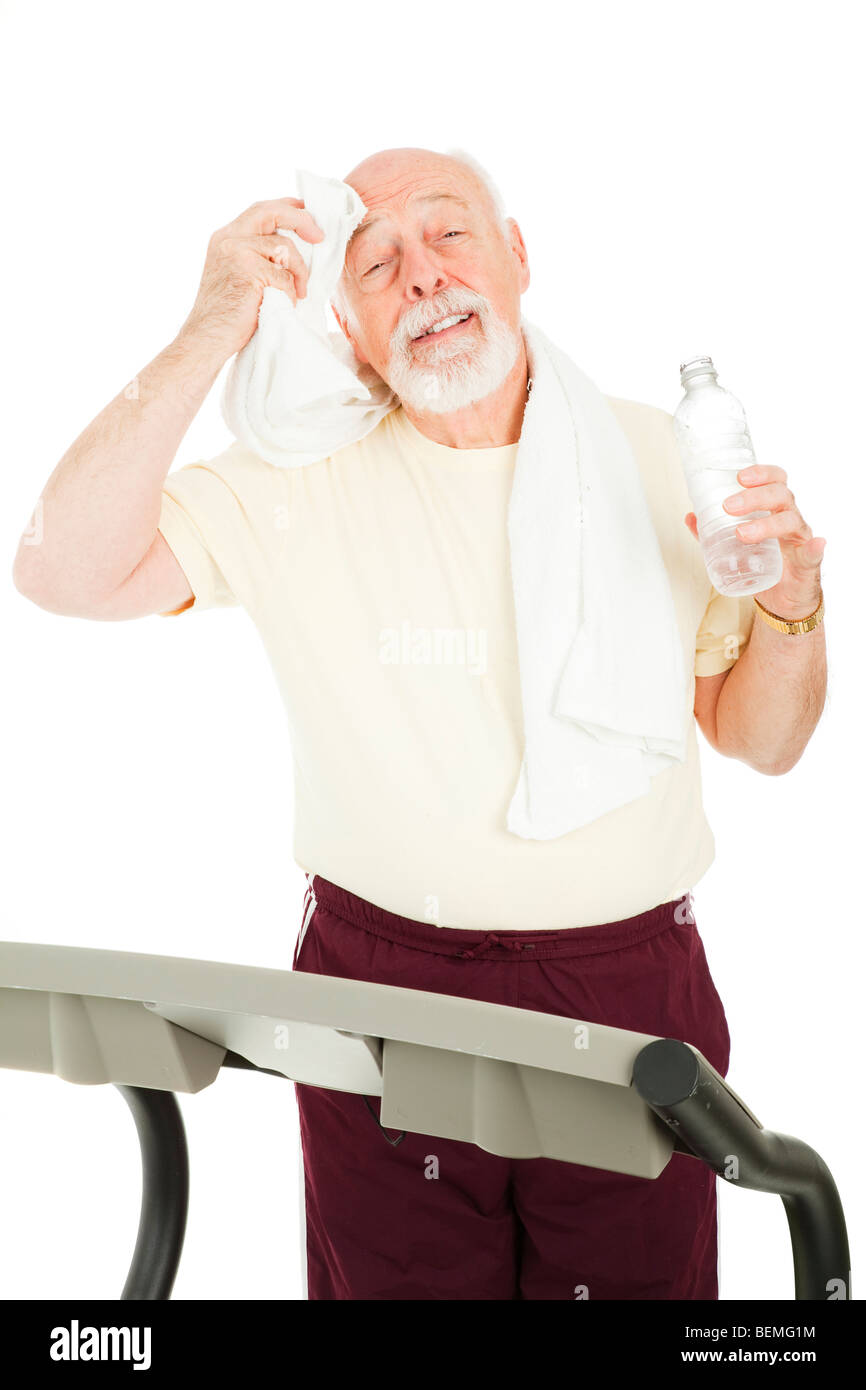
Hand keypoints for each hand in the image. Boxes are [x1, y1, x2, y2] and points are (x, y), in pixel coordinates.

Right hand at [177, 197, 325, 361]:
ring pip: (284, 248)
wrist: (207, 338)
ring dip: (298, 273)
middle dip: (301, 220)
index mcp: (226, 237)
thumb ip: (257, 255)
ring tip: (297, 293)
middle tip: (320, 237)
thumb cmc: (228, 314)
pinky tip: (281, 305)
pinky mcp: (247, 271)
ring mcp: (236, 252)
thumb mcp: (239, 274)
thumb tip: (292, 248)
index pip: (261, 209)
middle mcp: (228, 238)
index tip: (309, 213)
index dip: (288, 208)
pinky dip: (289, 294)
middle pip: (272, 213)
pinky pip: (283, 277)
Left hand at [684, 464, 825, 618]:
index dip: (761, 474)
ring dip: (767, 525)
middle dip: (754, 497)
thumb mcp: (734, 547)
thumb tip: (690, 516)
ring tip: (742, 534)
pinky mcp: (808, 563)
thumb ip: (713, 533)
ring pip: (790, 521)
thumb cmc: (761, 565)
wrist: (782, 600)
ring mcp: (800, 539)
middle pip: (780, 496)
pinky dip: (815, 548)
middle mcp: (790, 518)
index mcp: (775, 509)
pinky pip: (814, 553)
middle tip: (729, 506)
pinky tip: (815, 544)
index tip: (739, 476)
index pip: (774, 481)